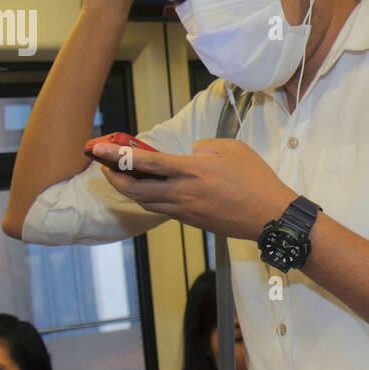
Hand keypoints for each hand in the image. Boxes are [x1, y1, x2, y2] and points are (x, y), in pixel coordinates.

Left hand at [92, 138, 295, 240]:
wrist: (270, 215)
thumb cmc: (256, 178)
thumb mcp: (232, 148)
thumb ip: (204, 147)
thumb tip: (189, 154)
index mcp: (191, 170)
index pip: (143, 162)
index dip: (116, 155)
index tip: (97, 148)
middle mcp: (182, 192)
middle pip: (134, 190)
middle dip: (114, 178)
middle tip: (105, 166)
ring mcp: (186, 210)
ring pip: (146, 203)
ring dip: (131, 191)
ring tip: (125, 177)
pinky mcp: (194, 222)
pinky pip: (164, 210)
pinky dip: (151, 199)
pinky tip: (153, 190)